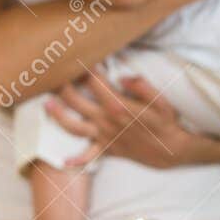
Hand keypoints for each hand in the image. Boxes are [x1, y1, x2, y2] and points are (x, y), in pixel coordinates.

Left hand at [43, 70, 193, 168]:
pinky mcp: (107, 149)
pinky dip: (76, 160)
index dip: (83, 69)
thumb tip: (124, 77)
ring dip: (58, 116)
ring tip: (47, 104)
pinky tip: (64, 161)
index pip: (94, 83)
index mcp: (119, 106)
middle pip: (76, 101)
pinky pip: (88, 156)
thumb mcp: (161, 100)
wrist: (172, 149)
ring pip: (73, 127)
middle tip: (54, 75)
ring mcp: (104, 136)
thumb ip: (142, 86)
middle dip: (63, 87)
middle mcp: (107, 121)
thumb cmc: (166, 122)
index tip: (77, 58)